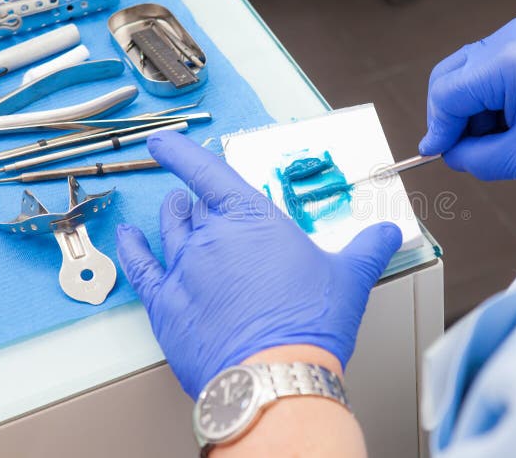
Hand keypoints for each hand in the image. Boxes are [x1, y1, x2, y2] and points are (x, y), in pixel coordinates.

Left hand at [115, 131, 402, 398]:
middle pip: (194, 207)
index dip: (181, 152)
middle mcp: (212, 236)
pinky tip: (128, 238)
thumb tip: (387, 235)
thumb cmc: (309, 324)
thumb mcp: (349, 278)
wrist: (275, 374)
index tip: (164, 142)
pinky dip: (131, 248)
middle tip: (200, 202)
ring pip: (169, 230)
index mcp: (252, 219)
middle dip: (196, 202)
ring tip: (174, 211)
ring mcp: (184, 268)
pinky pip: (140, 266)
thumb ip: (368, 249)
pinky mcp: (166, 303)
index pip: (208, 172)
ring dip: (172, 218)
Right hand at [419, 17, 515, 180]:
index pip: (446, 95)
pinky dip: (489, 102)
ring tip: (496, 141)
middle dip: (450, 118)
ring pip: (466, 77)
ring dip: (471, 112)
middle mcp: (509, 40)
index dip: (439, 130)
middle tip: (463, 151)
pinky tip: (508, 126)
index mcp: (506, 61)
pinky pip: (489, 74)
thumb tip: (451, 154)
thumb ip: (476, 158)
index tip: (439, 156)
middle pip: (448, 78)